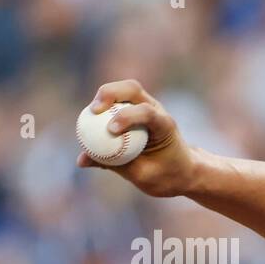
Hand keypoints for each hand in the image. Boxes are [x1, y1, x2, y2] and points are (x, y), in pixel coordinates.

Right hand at [76, 79, 197, 196]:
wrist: (183, 170)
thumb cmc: (166, 175)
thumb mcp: (142, 175)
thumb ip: (113, 165)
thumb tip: (81, 160)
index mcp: (165, 126)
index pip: (147, 112)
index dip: (127, 117)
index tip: (111, 130)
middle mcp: (157, 110)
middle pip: (132, 88)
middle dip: (110, 94)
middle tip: (93, 110)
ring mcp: (147, 106)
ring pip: (124, 89)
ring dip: (104, 95)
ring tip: (90, 112)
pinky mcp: (136, 108)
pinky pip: (116, 101)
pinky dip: (103, 106)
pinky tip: (90, 119)